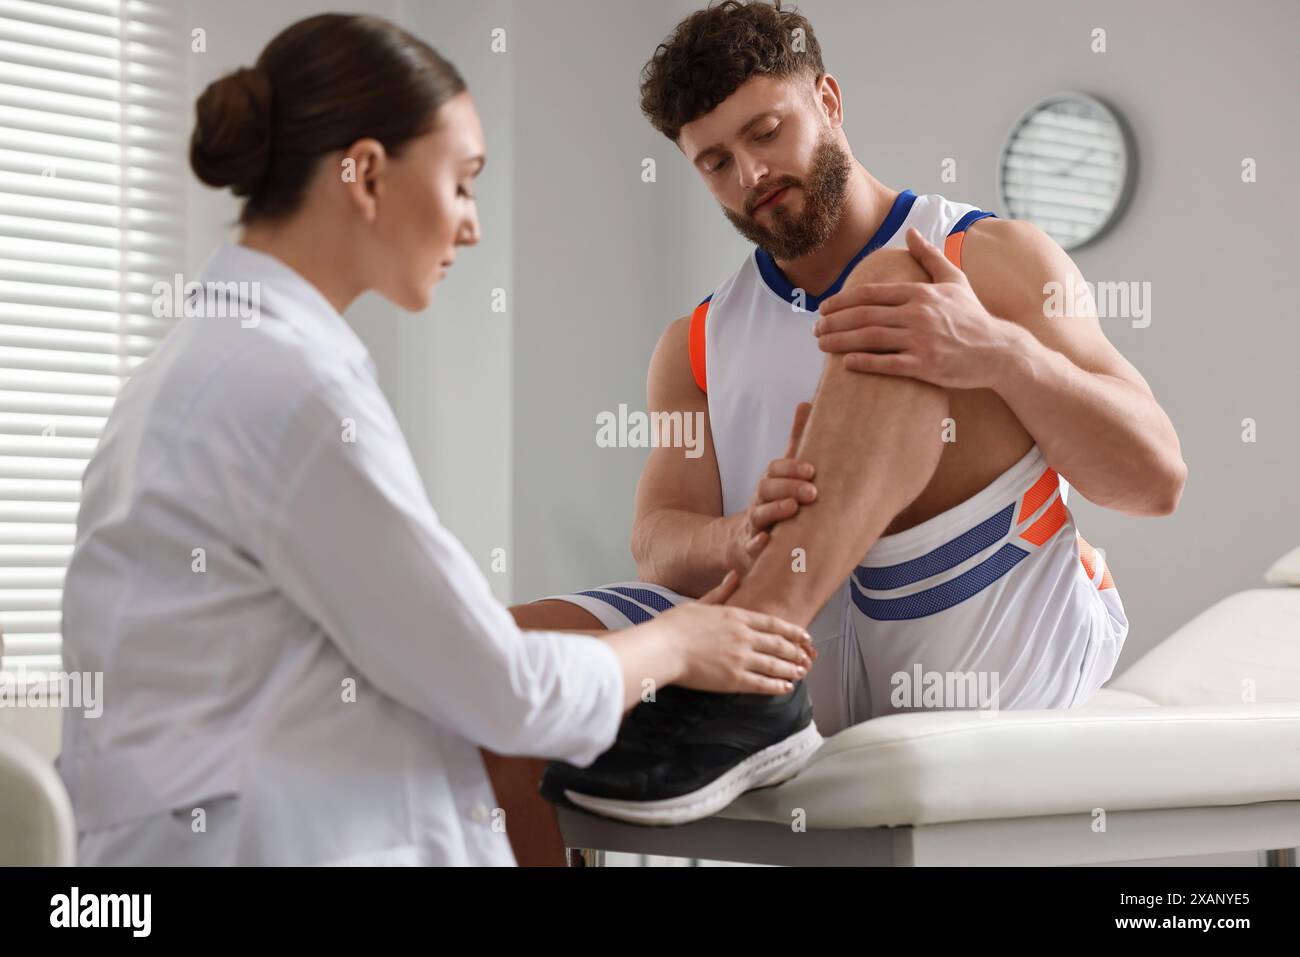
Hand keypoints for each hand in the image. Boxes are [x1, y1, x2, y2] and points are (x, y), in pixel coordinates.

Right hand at [657, 569, 816, 694]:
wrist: (663, 648)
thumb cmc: (674, 626)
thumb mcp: (700, 603)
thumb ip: (721, 592)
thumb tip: (734, 575)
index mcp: (737, 617)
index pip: (773, 624)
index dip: (792, 631)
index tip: (804, 636)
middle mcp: (744, 637)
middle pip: (779, 644)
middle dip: (796, 652)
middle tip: (806, 657)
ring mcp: (741, 658)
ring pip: (775, 665)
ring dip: (791, 669)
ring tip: (800, 673)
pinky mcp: (734, 679)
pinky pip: (762, 684)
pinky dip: (777, 686)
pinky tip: (786, 688)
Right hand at [724, 402, 815, 575]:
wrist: (741, 540)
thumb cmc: (773, 502)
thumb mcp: (784, 473)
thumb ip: (796, 442)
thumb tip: (806, 402)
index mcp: (769, 483)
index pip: (776, 469)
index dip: (792, 468)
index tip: (812, 470)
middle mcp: (759, 501)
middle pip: (767, 489)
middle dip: (789, 488)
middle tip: (813, 492)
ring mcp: (753, 525)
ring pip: (759, 515)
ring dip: (775, 511)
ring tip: (793, 508)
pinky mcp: (751, 549)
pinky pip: (751, 547)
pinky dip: (757, 545)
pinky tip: (767, 542)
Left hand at [813, 227, 1022, 389]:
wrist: (998, 351)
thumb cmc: (973, 315)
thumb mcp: (955, 279)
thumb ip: (930, 256)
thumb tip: (912, 232)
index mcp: (920, 293)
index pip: (871, 294)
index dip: (842, 300)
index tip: (824, 307)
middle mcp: (918, 314)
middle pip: (864, 315)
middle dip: (834, 321)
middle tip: (815, 328)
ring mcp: (922, 341)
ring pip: (870, 338)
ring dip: (840, 341)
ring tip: (822, 344)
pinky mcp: (926, 366)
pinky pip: (888, 364)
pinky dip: (864, 363)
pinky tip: (846, 363)